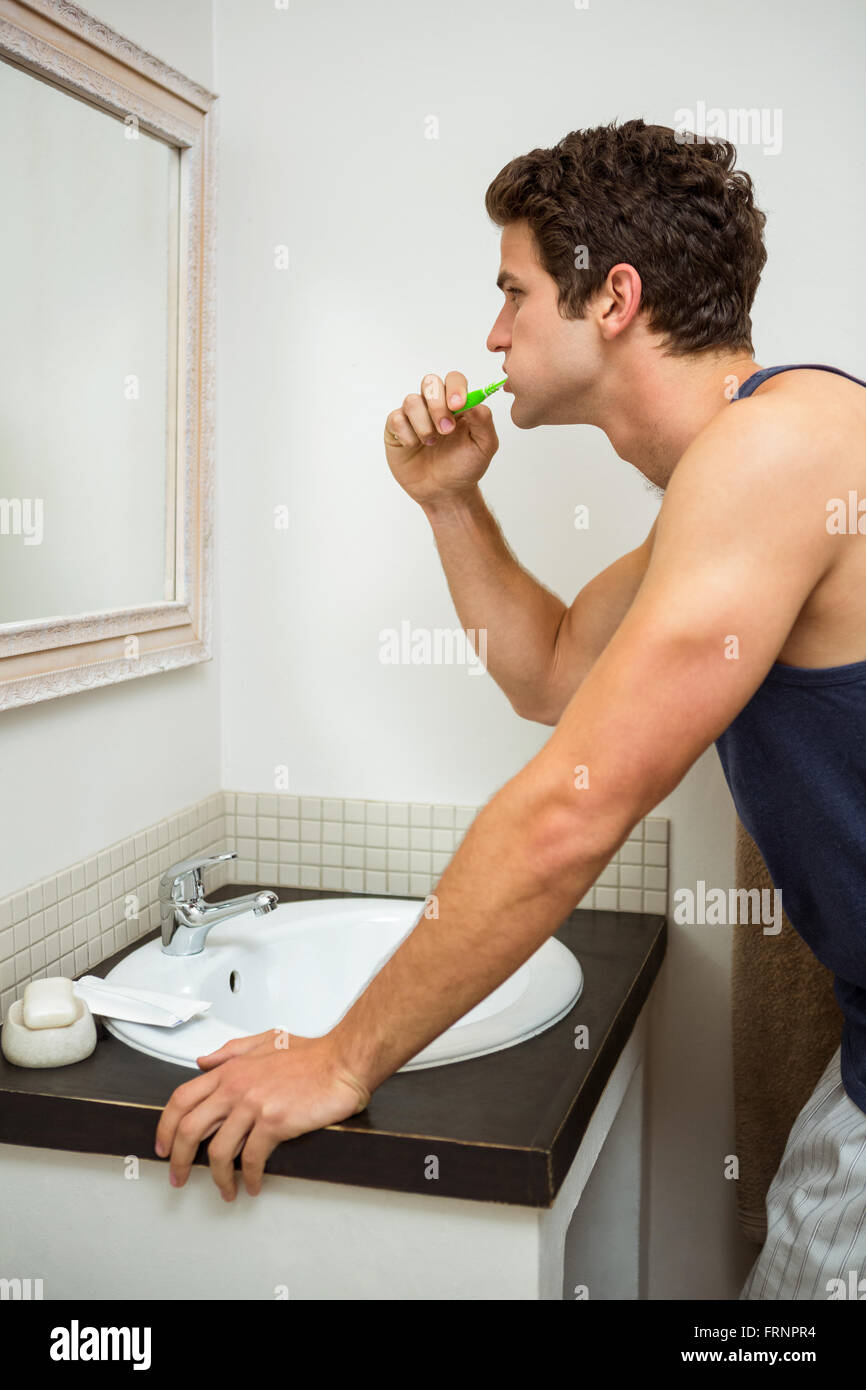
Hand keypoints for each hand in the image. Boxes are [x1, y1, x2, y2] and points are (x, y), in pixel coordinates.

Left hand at [153, 1029, 370, 1199]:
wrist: (343, 1061)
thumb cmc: (312, 1054)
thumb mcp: (264, 1041)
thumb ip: (230, 1051)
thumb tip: (202, 1062)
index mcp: (230, 1069)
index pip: (182, 1099)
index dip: (166, 1126)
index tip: (164, 1145)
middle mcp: (236, 1086)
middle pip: (190, 1129)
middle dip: (179, 1160)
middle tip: (180, 1177)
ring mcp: (254, 1105)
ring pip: (217, 1151)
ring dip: (217, 1178)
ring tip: (224, 1190)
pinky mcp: (274, 1122)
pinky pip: (251, 1159)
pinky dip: (248, 1178)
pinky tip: (252, 1185)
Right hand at [384, 370, 498, 508]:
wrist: (445, 493)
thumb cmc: (464, 468)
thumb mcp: (484, 446)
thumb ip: (484, 421)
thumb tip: (475, 402)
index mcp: (457, 405)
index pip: (454, 380)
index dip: (455, 388)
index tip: (459, 406)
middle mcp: (434, 406)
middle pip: (430, 383)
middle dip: (437, 405)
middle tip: (446, 430)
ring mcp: (414, 417)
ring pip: (411, 400)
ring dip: (423, 422)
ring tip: (431, 443)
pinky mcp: (396, 430)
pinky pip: (395, 418)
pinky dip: (406, 432)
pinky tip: (413, 446)